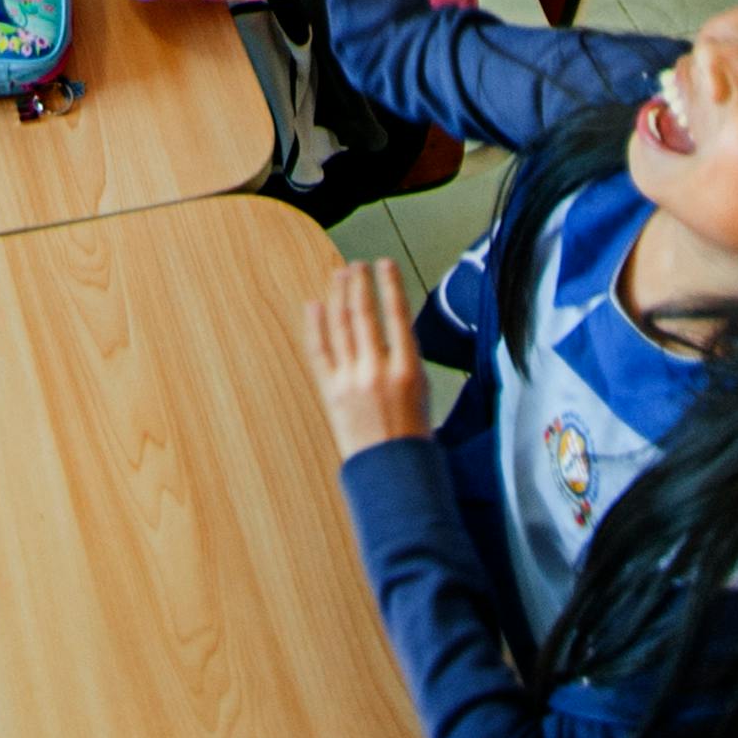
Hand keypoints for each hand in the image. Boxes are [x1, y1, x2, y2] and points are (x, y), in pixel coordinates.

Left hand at [300, 259, 430, 461]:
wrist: (392, 473)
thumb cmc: (413, 434)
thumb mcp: (423, 391)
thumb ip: (406, 356)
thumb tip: (391, 324)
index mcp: (407, 370)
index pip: (396, 315)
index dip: (389, 285)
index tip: (384, 264)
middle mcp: (377, 371)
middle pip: (364, 314)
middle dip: (359, 284)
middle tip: (357, 265)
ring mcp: (351, 381)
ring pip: (340, 326)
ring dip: (338, 295)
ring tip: (339, 274)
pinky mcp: (331, 392)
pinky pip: (319, 351)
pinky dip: (315, 325)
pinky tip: (314, 304)